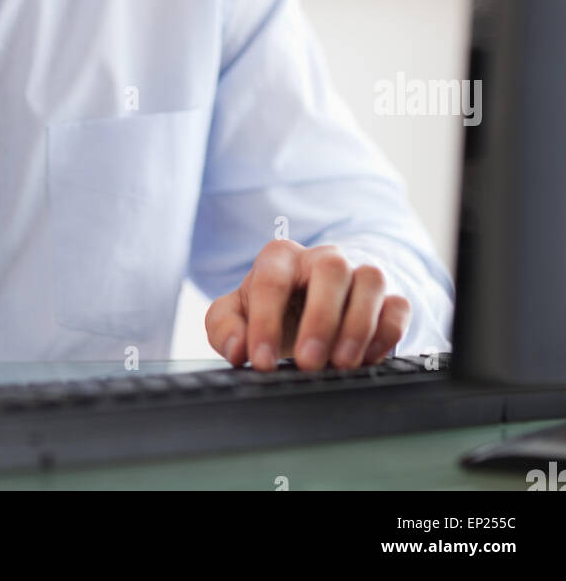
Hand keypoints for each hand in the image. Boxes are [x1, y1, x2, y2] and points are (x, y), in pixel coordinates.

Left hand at [204, 238, 410, 371]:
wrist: (310, 305)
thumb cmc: (273, 309)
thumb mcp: (237, 313)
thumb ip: (224, 327)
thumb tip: (237, 350)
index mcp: (280, 258)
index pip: (272, 279)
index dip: (265, 322)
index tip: (262, 363)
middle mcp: (323, 259)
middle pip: (331, 268)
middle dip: (321, 318)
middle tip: (307, 363)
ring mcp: (359, 275)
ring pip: (371, 279)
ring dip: (359, 324)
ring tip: (341, 364)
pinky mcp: (387, 298)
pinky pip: (398, 305)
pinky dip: (387, 332)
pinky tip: (368, 359)